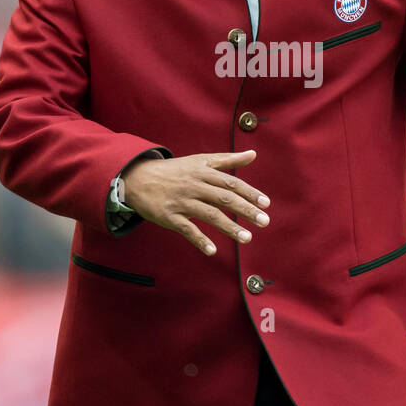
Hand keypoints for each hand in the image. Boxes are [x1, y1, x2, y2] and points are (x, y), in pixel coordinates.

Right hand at [121, 149, 270, 254]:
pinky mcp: (169, 216)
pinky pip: (187, 229)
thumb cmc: (175, 170)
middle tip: (264, 221)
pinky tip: (212, 251)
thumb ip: (228, 159)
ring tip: (247, 238)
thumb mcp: (201, 160)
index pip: (231, 182)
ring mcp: (182, 201)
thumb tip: (253, 154)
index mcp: (204, 172)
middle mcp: (195, 186)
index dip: (250, 193)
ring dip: (229, 227)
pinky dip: (199, 240)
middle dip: (245, 210)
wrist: (139, 178)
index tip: (266, 204)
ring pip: (209, 214)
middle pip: (224, 198)